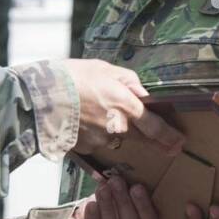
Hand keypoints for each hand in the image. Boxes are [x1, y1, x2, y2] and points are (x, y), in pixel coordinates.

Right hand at [66, 59, 181, 154]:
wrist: (38, 98)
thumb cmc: (71, 78)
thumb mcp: (104, 70)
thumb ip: (129, 82)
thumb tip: (144, 94)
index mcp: (125, 105)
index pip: (155, 126)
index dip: (169, 136)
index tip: (180, 143)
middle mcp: (116, 127)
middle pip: (142, 138)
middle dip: (157, 143)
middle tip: (170, 148)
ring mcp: (100, 140)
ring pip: (117, 138)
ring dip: (116, 131)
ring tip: (97, 114)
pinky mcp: (85, 149)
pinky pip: (98, 141)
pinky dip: (96, 133)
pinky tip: (84, 121)